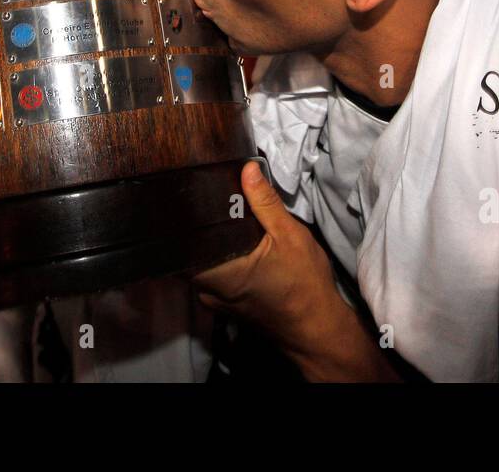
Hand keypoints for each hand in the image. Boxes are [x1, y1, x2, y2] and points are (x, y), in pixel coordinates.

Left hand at [193, 162, 341, 353]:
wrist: (317, 329)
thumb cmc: (304, 286)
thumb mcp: (289, 235)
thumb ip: (264, 202)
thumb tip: (247, 169)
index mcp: (217, 274)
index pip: (181, 241)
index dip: (185, 216)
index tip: (191, 194)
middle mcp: (207, 291)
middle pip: (190, 250)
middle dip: (203, 226)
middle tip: (215, 199)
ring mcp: (214, 301)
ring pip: (201, 263)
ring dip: (213, 244)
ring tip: (226, 217)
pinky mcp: (224, 306)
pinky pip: (211, 276)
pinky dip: (221, 260)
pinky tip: (236, 245)